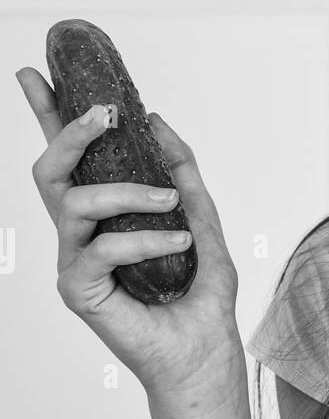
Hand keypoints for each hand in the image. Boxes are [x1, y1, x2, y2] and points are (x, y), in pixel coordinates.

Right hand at [17, 66, 246, 403]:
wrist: (204, 346)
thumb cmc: (197, 289)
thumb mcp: (198, 214)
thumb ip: (179, 170)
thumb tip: (156, 120)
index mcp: (102, 210)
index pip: (68, 156)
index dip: (47, 114)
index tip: (34, 72)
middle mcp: (80, 232)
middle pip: (51, 170)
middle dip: (69, 131)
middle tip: (106, 113)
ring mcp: (74, 260)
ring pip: (76, 202)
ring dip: (129, 191)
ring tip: (171, 203)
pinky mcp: (79, 290)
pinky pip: (102, 247)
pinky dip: (145, 240)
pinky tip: (177, 246)